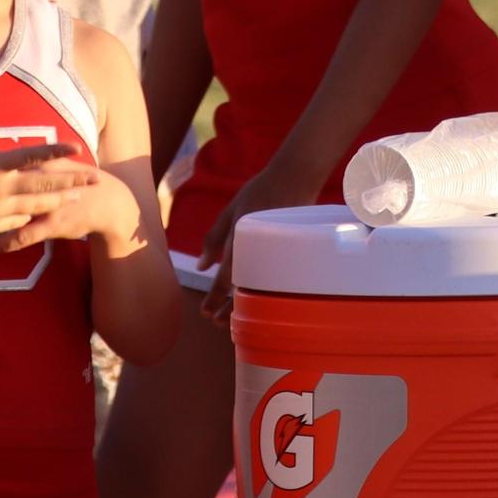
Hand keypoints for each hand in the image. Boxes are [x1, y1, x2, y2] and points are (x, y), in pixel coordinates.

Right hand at [0, 139, 92, 245]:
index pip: (32, 155)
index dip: (56, 151)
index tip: (77, 147)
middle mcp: (0, 188)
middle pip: (44, 184)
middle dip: (72, 181)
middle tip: (95, 178)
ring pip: (37, 205)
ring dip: (60, 200)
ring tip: (79, 196)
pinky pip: (19, 222)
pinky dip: (33, 216)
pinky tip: (47, 213)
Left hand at [0, 164, 142, 254]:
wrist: (108, 201)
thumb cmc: (79, 180)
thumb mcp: (58, 163)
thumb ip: (34, 157)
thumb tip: (10, 149)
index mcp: (38, 165)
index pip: (2, 165)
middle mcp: (38, 183)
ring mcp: (44, 205)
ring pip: (4, 215)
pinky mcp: (50, 224)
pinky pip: (20, 237)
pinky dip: (0, 243)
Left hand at [200, 159, 317, 321]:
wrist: (295, 176)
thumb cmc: (260, 191)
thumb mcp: (230, 211)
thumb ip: (213, 239)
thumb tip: (201, 267)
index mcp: (240, 242)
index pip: (225, 280)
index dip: (214, 299)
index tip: (206, 313)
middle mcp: (258, 253)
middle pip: (243, 292)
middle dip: (228, 310)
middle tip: (216, 321)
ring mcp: (276, 255)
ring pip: (260, 290)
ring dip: (247, 304)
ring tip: (235, 314)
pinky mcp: (291, 254)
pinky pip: (274, 279)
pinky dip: (264, 291)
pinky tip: (260, 296)